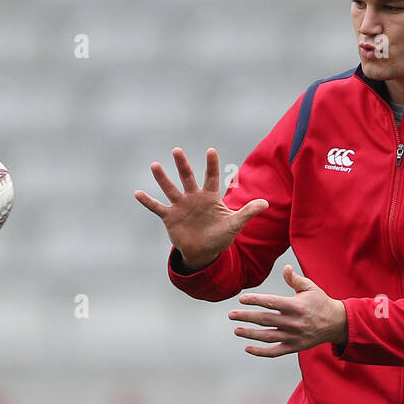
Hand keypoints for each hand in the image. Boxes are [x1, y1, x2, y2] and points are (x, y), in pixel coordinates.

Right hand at [134, 147, 269, 270]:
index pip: (211, 177)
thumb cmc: (220, 236)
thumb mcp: (234, 224)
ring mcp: (180, 206)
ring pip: (170, 189)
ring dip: (162, 178)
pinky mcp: (170, 217)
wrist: (204, 252)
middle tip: (177, 150)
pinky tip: (137, 193)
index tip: (211, 150)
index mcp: (210, 197)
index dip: (211, 165)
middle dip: (182, 165)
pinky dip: (148, 201)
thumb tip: (266, 203)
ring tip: (155, 165)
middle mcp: (193, 198)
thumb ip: (247, 212)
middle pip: (187, 178)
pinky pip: (157, 208)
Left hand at [228, 264, 347, 356]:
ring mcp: (294, 337)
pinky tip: (248, 348)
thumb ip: (295, 279)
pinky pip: (275, 351)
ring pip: (267, 337)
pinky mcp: (294, 347)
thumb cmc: (320, 303)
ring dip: (250, 334)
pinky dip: (261, 352)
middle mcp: (294, 322)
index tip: (241, 299)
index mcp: (297, 306)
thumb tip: (285, 268)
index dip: (255, 300)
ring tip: (236, 330)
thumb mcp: (310, 287)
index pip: (272, 303)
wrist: (336, 323)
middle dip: (246, 317)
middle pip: (265, 320)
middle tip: (231, 315)